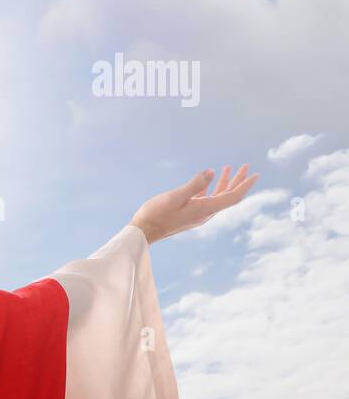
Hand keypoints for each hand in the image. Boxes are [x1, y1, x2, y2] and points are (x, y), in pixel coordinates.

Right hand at [131, 165, 259, 243]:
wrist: (142, 232)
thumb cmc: (156, 214)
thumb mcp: (174, 197)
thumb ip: (194, 184)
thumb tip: (212, 171)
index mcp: (204, 209)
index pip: (232, 197)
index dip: (244, 185)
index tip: (255, 174)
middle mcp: (204, 213)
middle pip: (228, 196)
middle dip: (238, 181)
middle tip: (246, 166)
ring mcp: (197, 214)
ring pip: (217, 197)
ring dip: (225, 183)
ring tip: (229, 169)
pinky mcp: (189, 213)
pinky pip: (205, 199)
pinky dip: (210, 188)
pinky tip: (208, 180)